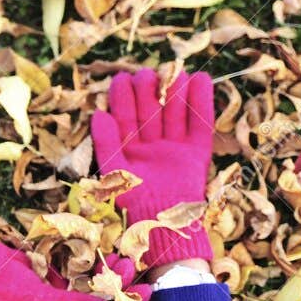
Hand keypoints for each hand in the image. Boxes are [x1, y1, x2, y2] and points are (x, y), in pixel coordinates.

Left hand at [90, 68, 215, 268]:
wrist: (165, 229)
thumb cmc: (134, 206)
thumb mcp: (114, 174)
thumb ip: (106, 144)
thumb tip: (98, 114)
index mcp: (129, 151)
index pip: (125, 118)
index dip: (123, 99)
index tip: (122, 78)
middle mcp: (152, 148)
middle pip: (150, 111)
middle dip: (148, 92)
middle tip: (146, 74)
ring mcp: (174, 149)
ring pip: (174, 114)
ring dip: (175, 92)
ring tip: (173, 72)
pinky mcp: (196, 153)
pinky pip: (200, 124)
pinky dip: (202, 103)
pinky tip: (202, 80)